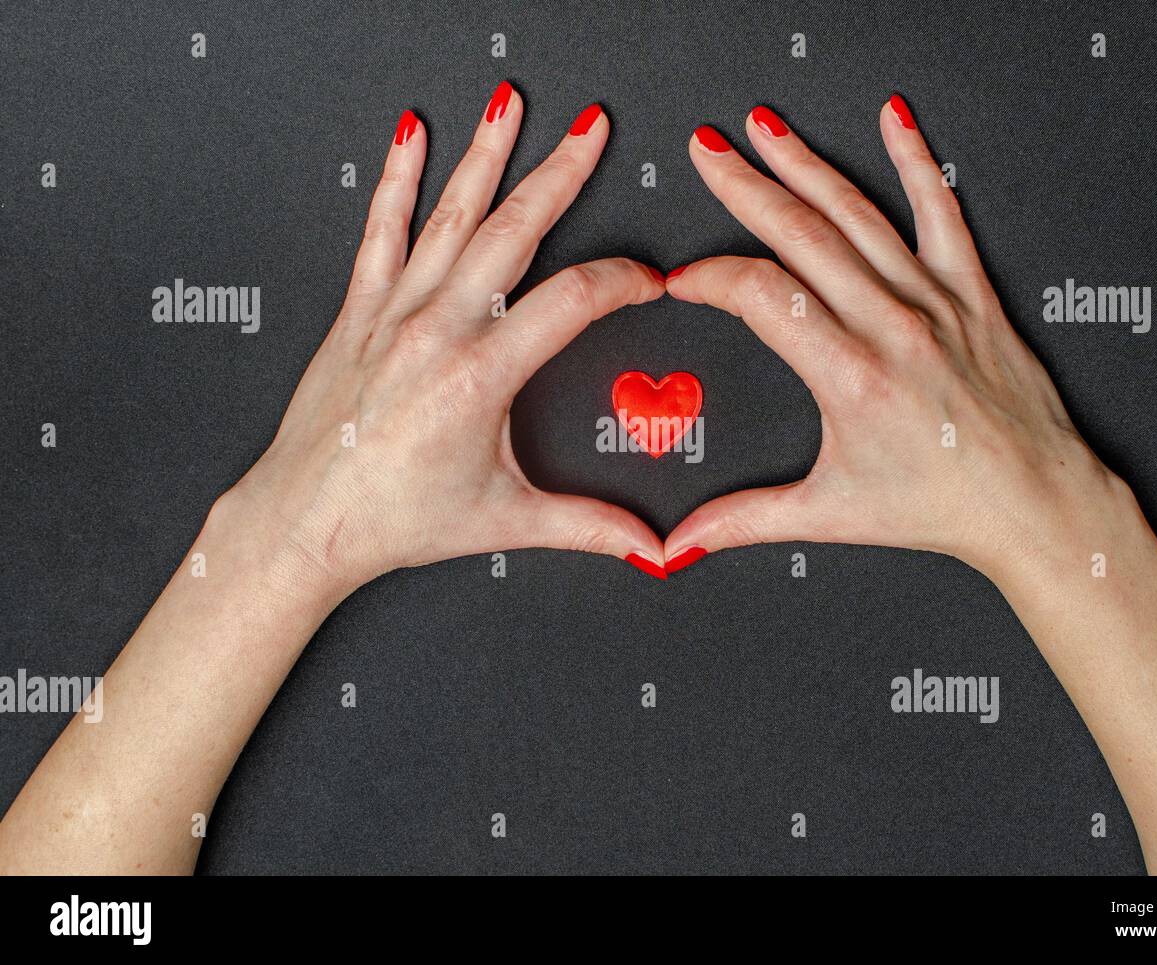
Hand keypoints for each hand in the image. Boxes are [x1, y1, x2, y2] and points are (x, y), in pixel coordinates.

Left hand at [220, 86, 666, 597]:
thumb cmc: (392, 519)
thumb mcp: (506, 519)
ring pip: (450, 216)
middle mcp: (437, 329)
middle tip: (591, 129)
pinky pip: (380, 231)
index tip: (648, 280)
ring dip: (484, 156)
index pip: (574, 299)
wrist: (306, 520)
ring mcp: (394, 312)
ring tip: (511, 106)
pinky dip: (396, 181)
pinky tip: (409, 138)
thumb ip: (588, 525)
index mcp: (480, 374)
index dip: (623, 280)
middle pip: (514, 230)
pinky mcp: (359, 312)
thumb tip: (648, 546)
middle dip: (560, 173)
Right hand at [664, 99, 1128, 580]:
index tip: (684, 280)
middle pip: (804, 234)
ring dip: (805, 165)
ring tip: (763, 128)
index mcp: (852, 376)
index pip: (762, 296)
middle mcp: (893, 326)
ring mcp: (936, 302)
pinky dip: (917, 162)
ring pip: (859, 214)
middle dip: (744, 186)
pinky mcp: (972, 294)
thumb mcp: (829, 513)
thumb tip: (681, 542)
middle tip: (706, 149)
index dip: (712, 277)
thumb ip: (743, 519)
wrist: (1032, 502)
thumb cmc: (940, 507)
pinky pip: (942, 213)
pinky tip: (894, 121)